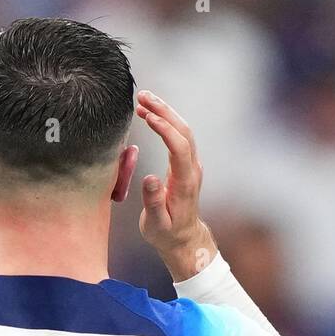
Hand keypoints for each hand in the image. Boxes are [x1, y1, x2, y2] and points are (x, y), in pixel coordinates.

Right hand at [135, 90, 218, 281]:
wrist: (183, 238)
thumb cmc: (168, 233)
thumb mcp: (157, 224)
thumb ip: (153, 202)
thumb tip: (149, 179)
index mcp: (185, 182)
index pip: (179, 147)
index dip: (165, 129)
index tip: (147, 116)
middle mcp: (192, 169)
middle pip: (183, 131)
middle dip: (164, 111)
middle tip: (142, 96)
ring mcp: (190, 164)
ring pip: (182, 130)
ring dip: (164, 112)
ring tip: (143, 99)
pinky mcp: (185, 163)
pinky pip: (178, 136)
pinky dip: (165, 121)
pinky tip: (150, 114)